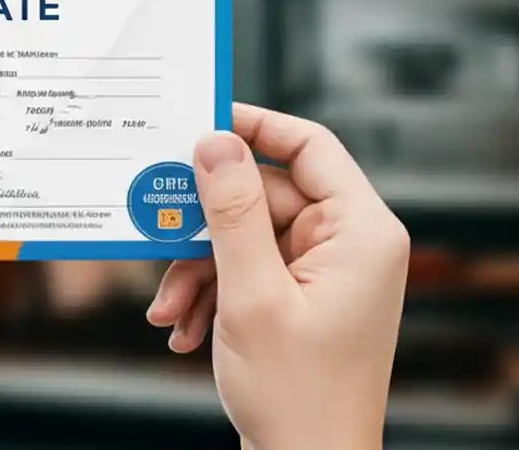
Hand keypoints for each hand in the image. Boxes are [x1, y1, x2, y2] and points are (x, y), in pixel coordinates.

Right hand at [146, 104, 408, 449]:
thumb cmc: (298, 397)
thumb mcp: (252, 295)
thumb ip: (232, 213)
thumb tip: (215, 143)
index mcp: (361, 232)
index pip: (309, 146)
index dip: (254, 125)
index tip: (200, 122)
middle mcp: (350, 245)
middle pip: (263, 197)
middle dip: (204, 232)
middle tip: (158, 244)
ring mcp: (326, 273)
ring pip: (245, 237)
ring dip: (198, 271)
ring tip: (169, 310)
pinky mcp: (302, 297)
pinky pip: (246, 269)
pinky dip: (211, 293)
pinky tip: (185, 328)